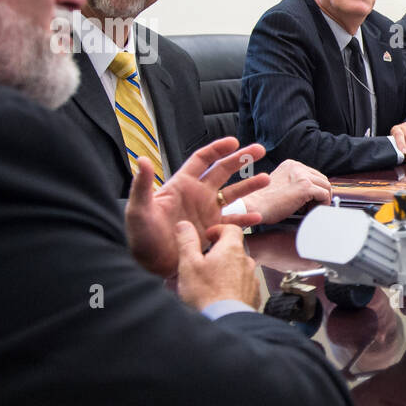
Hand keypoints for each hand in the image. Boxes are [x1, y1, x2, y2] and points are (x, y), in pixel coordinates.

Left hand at [126, 137, 267, 276]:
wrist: (151, 264)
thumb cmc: (141, 236)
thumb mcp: (138, 209)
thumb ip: (142, 185)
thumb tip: (142, 160)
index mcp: (182, 185)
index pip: (202, 160)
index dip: (217, 149)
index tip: (234, 142)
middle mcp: (198, 195)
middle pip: (223, 171)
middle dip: (241, 159)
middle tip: (259, 150)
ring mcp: (207, 212)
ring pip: (233, 194)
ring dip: (250, 186)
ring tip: (266, 179)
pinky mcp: (214, 230)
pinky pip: (234, 222)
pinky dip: (246, 218)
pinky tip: (258, 216)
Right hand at [174, 222, 260, 310]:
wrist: (225, 320)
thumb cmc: (205, 293)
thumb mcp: (189, 264)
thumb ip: (187, 241)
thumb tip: (184, 225)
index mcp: (232, 249)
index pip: (232, 229)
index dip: (219, 229)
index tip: (208, 236)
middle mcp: (246, 261)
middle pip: (235, 249)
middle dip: (221, 252)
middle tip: (205, 262)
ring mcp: (252, 279)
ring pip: (239, 268)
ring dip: (227, 270)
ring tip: (211, 281)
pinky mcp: (254, 295)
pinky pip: (244, 285)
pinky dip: (234, 286)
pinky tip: (221, 295)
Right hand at [243, 159, 330, 222]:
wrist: (254, 206)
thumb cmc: (264, 201)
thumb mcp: (282, 185)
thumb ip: (295, 184)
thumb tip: (313, 193)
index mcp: (291, 165)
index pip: (313, 174)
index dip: (314, 189)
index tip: (310, 200)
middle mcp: (297, 167)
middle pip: (322, 179)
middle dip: (320, 194)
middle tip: (311, 207)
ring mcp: (301, 176)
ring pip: (326, 186)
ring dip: (322, 200)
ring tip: (309, 210)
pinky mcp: (305, 187)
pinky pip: (325, 195)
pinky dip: (323, 204)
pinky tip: (311, 211)